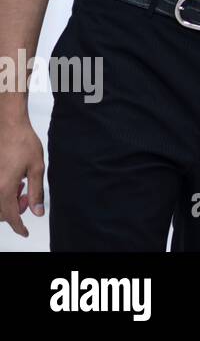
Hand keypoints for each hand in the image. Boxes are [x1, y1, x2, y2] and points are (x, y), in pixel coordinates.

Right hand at [0, 116, 43, 236]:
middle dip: (15, 212)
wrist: (9, 125)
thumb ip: (36, 192)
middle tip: (28, 199)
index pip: (11, 216)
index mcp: (5, 187)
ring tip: (21, 187)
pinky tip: (14, 181)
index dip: (19, 227)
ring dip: (8, 203)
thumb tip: (37, 212)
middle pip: (1, 213)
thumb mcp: (36, 168)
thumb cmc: (23, 143)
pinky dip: (3, 193)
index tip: (25, 232)